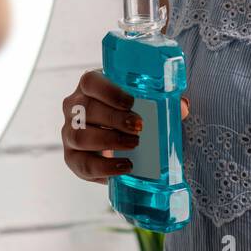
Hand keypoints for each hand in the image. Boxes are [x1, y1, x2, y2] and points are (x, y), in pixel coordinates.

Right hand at [61, 69, 189, 182]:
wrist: (115, 140)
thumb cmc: (129, 116)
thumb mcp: (144, 105)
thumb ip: (163, 103)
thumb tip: (182, 107)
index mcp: (89, 87)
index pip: (90, 82)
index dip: (109, 91)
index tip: (131, 102)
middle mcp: (73, 107)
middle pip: (86, 110)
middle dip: (114, 120)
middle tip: (139, 128)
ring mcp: (68, 132)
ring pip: (80, 136)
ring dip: (109, 142)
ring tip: (134, 146)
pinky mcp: (71, 157)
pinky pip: (82, 164)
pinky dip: (104, 168)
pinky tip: (125, 167)